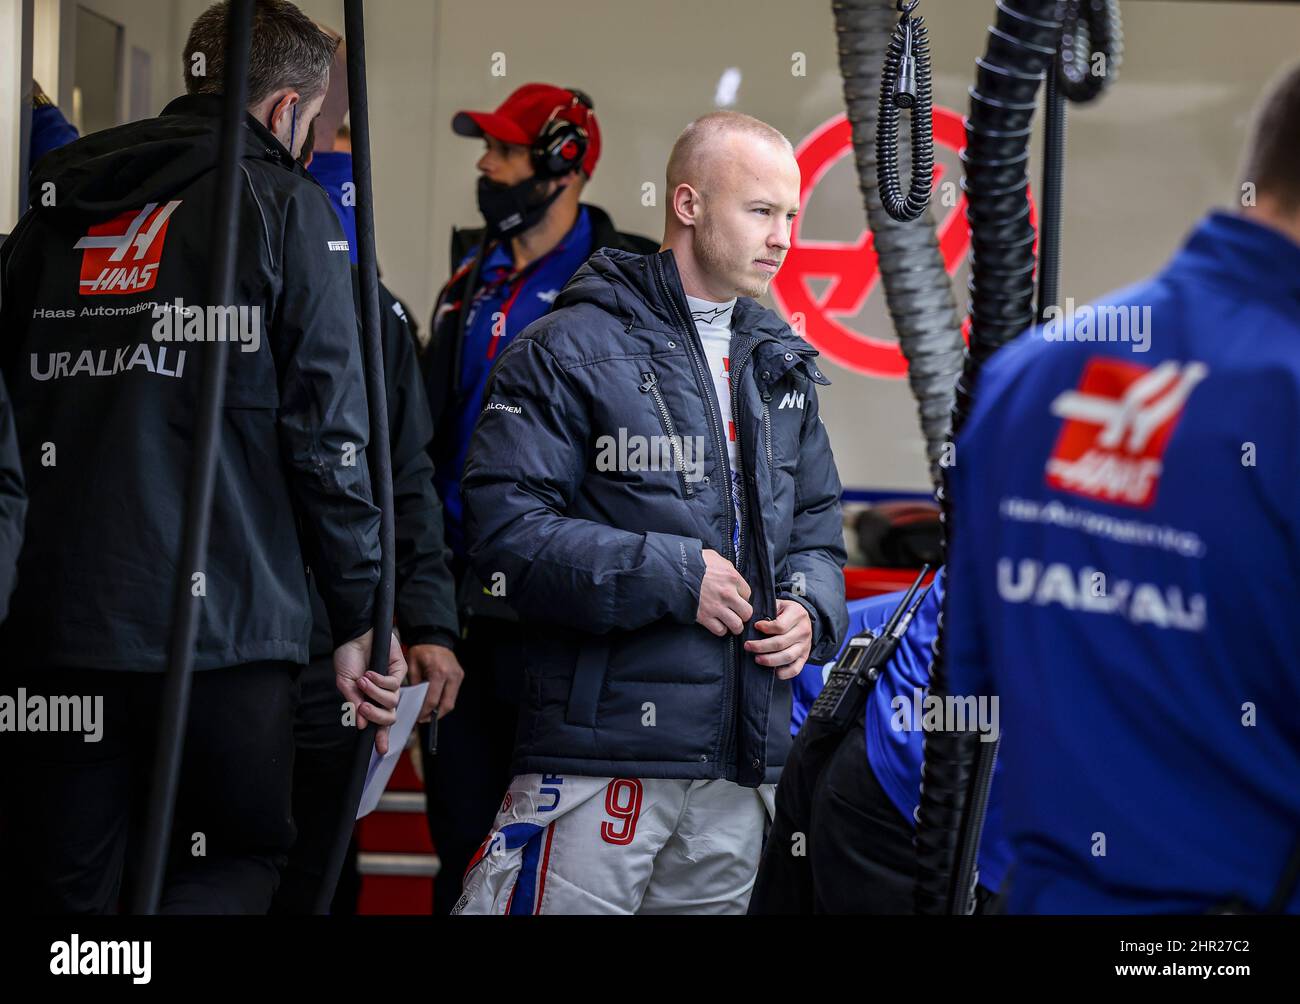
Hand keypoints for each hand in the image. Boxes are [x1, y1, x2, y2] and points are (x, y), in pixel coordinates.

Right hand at [334, 628, 407, 754]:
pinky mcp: (400, 669)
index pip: (379, 723)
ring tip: (362, 682)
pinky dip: (380, 681)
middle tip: (364, 707)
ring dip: (375, 694)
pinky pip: (393, 684)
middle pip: (389, 717)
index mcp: (370, 700)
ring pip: (392, 702)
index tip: (380, 751)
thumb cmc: (349, 657)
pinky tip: (370, 673)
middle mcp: (383, 694)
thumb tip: (359, 724)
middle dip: (377, 717)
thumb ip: (354, 704)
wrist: (353, 634)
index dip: (380, 737)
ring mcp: (393, 682)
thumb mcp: (346, 683)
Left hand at [407, 643, 464, 723]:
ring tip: (428, 713)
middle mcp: (451, 675)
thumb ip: (414, 685)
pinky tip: (434, 703)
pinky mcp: (459, 676)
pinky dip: (443, 701)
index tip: (417, 718)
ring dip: (440, 710)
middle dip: (434, 716)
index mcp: (439, 672)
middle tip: (423, 719)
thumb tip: (413, 704)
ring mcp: (458, 676)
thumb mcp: (412, 666)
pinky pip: (452, 695)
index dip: (424, 712)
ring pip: (451, 702)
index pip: (432, 700)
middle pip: (446, 705)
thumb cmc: (421, 651)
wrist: (435, 638)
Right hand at [695, 548, 752, 635]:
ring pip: (737, 625)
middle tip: (737, 612)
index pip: (747, 593)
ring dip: (734, 625)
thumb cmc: (693, 562)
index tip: (736, 597)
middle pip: (747, 612)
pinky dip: (720, 629)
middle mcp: (727, 594)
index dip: (741, 596)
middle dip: (742, 613)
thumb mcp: (714, 558)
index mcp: (732, 577)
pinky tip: (717, 624)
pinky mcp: (705, 617)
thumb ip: (726, 567)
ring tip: (731, 623)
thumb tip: (730, 573)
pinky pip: (720, 631)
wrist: (673, 572)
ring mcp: (717, 607)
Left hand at [745, 599, 812, 679]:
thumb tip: (750, 622)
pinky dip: (784, 673)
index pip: (780, 626)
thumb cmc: (786, 612)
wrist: (803, 618)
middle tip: (748, 646)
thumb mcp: (779, 604)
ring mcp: (805, 645)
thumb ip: (767, 610)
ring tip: (757, 659)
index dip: (766, 628)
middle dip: (761, 646)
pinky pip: (796, 669)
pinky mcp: (804, 656)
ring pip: (787, 656)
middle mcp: (803, 630)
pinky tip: (773, 671)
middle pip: (781, 643)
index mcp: (797, 614)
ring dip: (770, 660)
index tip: (755, 627)